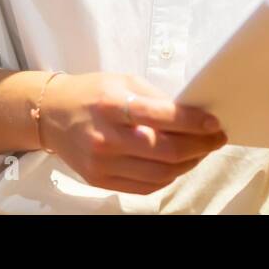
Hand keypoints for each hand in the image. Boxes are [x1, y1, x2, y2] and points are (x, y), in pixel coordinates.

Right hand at [40, 72, 226, 194]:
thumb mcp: (123, 81)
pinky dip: (168, 178)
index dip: (193, 122)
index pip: (161, 117)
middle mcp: (106, 137)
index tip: (214, 122)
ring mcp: (102, 163)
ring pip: (160, 174)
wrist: (52, 114)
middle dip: (199, 146)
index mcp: (112, 104)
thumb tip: (193, 114)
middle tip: (216, 138)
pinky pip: (145, 187)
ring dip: (189, 164)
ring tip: (201, 151)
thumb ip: (156, 98)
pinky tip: (179, 164)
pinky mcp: (99, 180)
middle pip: (166, 151)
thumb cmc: (91, 93)